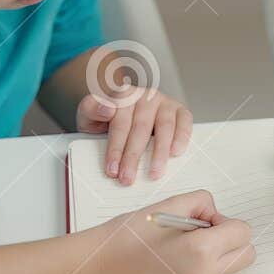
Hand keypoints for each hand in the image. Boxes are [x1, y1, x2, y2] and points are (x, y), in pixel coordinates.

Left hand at [77, 84, 192, 183]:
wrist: (120, 113)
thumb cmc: (106, 119)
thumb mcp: (89, 116)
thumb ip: (91, 109)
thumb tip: (106, 108)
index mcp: (122, 95)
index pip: (119, 124)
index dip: (115, 149)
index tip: (112, 170)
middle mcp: (145, 96)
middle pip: (140, 128)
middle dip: (133, 157)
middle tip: (128, 178)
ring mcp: (163, 101)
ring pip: (164, 126)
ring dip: (159, 153)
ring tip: (154, 173)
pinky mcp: (178, 109)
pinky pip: (184, 121)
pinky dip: (182, 137)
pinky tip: (176, 153)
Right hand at [92, 190, 255, 273]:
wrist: (102, 267)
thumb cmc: (129, 235)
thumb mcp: (170, 204)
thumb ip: (202, 203)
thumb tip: (215, 215)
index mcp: (201, 251)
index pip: (242, 232)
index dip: (225, 219)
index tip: (203, 218)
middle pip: (246, 254)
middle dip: (232, 237)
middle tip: (203, 229)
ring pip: (232, 266)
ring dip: (220, 251)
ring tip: (188, 242)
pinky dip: (206, 262)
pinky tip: (179, 255)